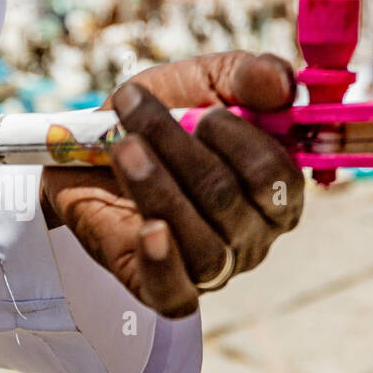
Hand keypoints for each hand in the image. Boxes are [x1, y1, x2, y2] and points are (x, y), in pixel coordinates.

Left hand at [41, 52, 303, 317]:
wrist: (89, 149)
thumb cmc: (162, 114)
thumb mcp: (205, 80)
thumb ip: (250, 75)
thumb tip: (284, 84)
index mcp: (275, 191)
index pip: (277, 179)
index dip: (239, 140)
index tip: (200, 109)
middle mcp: (250, 236)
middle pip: (228, 201)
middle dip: (177, 146)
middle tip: (135, 108)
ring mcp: (209, 268)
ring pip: (201, 243)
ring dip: (157, 187)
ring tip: (124, 147)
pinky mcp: (159, 288)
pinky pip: (175, 296)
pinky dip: (164, 264)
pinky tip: (149, 229)